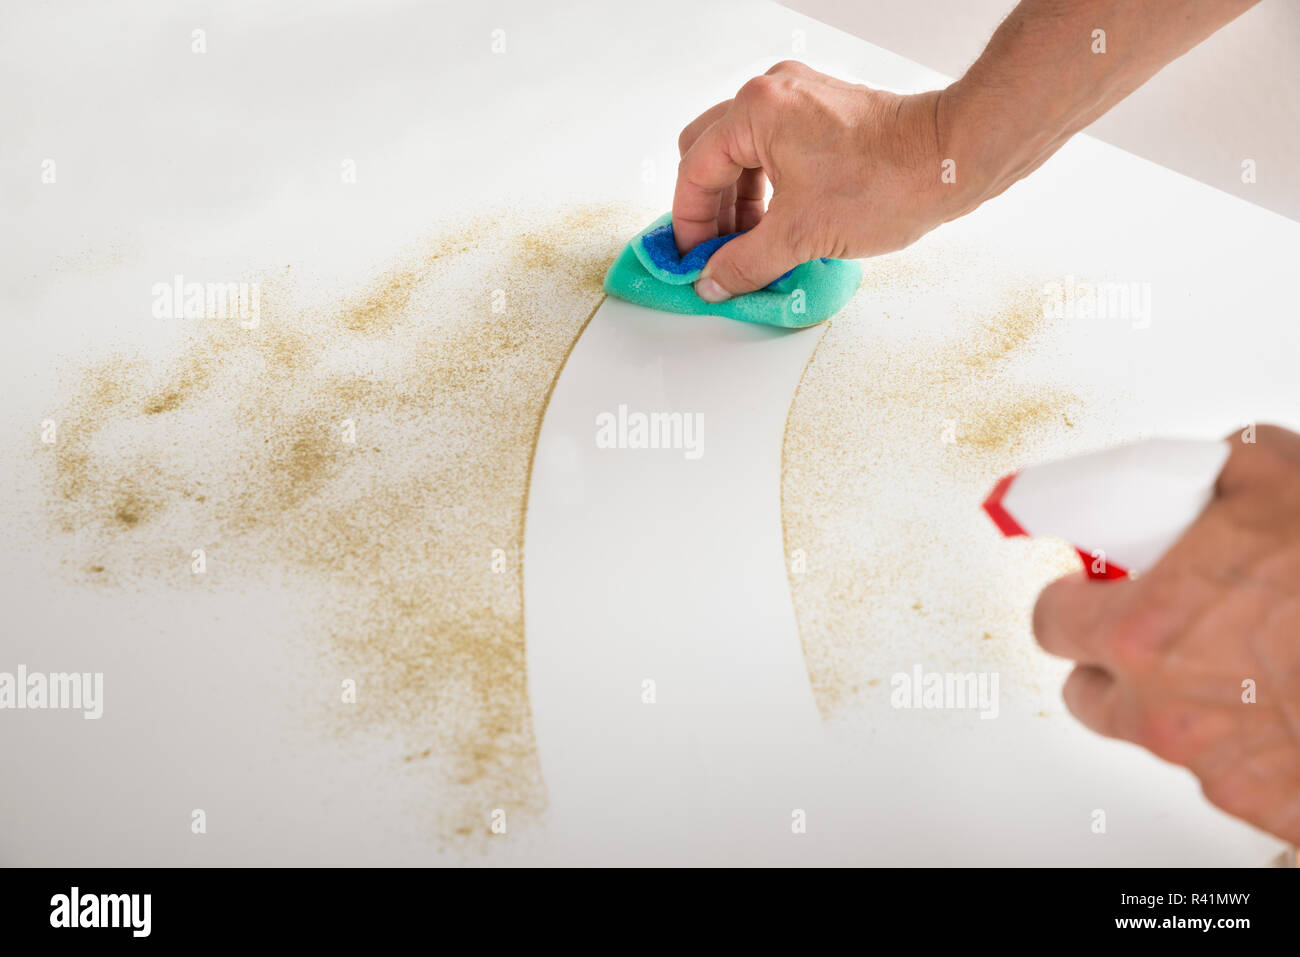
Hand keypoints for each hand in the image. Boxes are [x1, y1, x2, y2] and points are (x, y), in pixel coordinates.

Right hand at [672, 60, 967, 301]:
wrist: (950, 161)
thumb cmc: (889, 181)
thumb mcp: (800, 235)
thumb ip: (744, 262)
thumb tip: (713, 281)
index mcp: (756, 111)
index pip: (696, 171)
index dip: (690, 224)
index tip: (694, 260)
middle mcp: (772, 95)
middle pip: (710, 155)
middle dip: (710, 210)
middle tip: (717, 254)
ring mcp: (800, 101)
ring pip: (742, 155)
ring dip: (740, 204)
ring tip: (750, 248)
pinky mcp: (823, 115)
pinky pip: (774, 151)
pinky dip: (767, 190)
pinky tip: (777, 228)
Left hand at [1034, 425, 1299, 843]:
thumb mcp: (1275, 477)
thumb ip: (1209, 473)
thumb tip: (1194, 473)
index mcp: (1143, 629)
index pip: (1051, 623)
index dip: (1071, 599)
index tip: (1089, 588)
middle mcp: (1162, 707)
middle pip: (1088, 692)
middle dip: (1111, 659)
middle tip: (1155, 628)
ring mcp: (1209, 762)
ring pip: (1152, 734)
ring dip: (1173, 702)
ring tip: (1230, 665)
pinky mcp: (1259, 801)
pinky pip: (1224, 773)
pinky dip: (1242, 745)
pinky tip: (1280, 709)